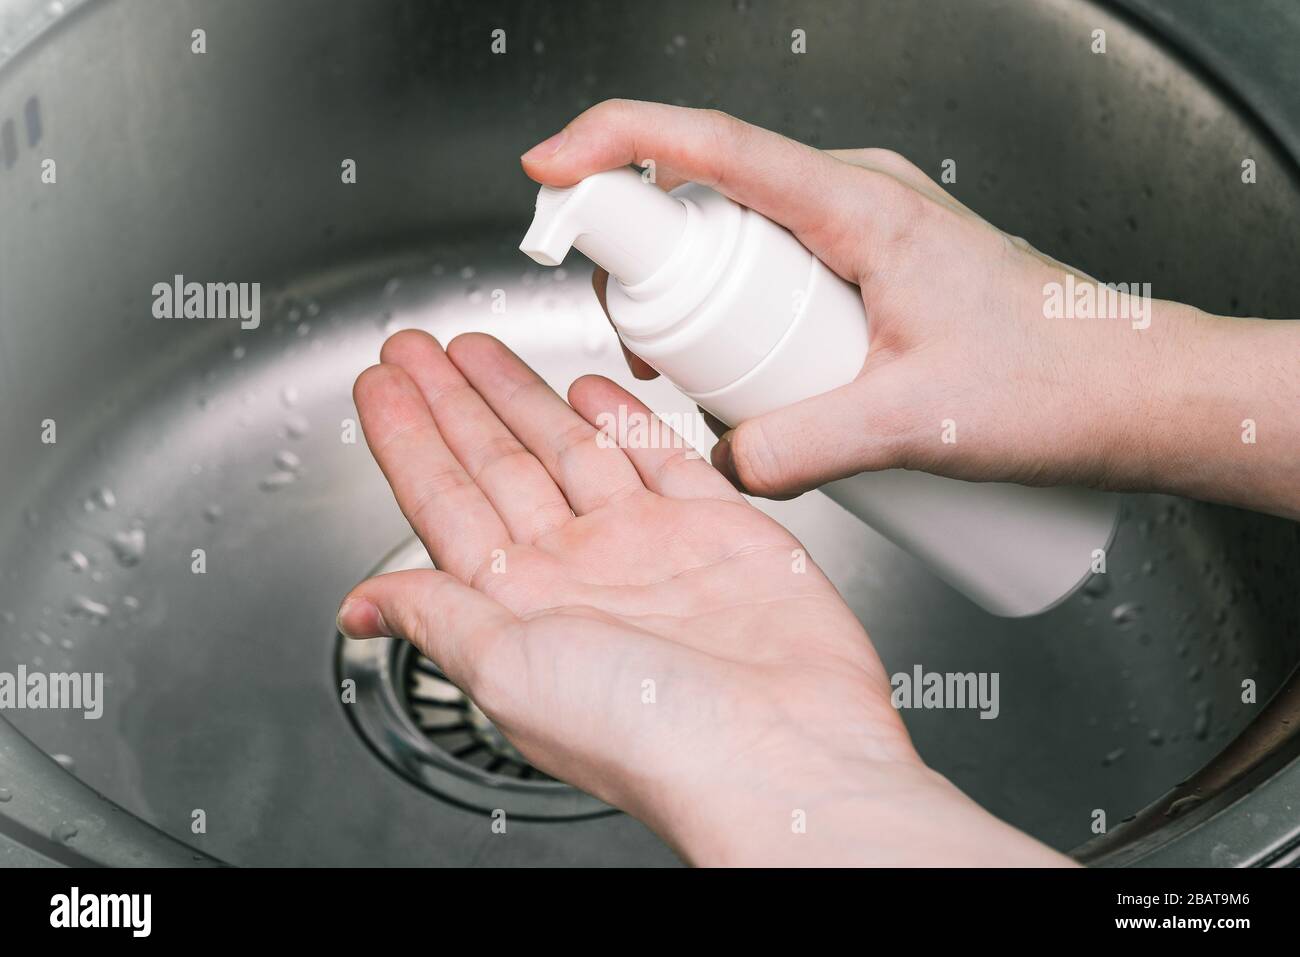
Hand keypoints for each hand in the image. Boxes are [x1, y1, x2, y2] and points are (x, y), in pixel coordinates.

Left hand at [338, 330, 1066, 865]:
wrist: (780, 748)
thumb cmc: (647, 732)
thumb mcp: (506, 670)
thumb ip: (437, 617)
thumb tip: (359, 607)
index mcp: (520, 606)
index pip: (444, 501)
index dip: (407, 439)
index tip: (378, 385)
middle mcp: (579, 573)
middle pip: (497, 463)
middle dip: (453, 402)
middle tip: (414, 346)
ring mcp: (648, 548)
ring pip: (569, 450)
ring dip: (522, 397)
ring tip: (477, 349)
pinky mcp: (719, 531)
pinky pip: (660, 458)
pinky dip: (624, 420)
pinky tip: (591, 388)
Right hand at [523, 100, 1299, 519]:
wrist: (1134, 391)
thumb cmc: (1059, 379)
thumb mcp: (918, 422)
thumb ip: (807, 448)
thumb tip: (727, 464)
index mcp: (858, 206)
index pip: (711, 145)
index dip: (615, 144)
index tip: (547, 172)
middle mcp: (853, 201)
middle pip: (706, 199)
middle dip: (646, 264)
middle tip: (645, 352)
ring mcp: (858, 234)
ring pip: (737, 243)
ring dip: (695, 303)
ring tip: (706, 385)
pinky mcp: (865, 272)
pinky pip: (772, 275)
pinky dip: (736, 317)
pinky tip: (752, 384)